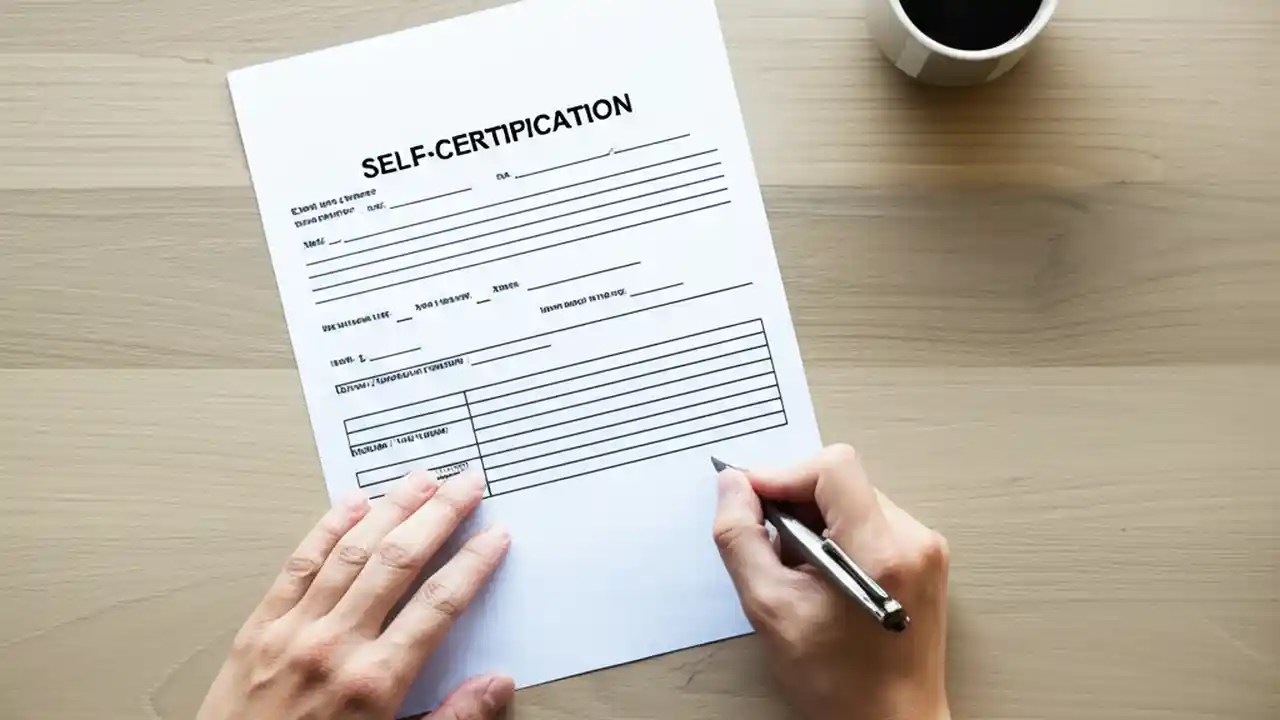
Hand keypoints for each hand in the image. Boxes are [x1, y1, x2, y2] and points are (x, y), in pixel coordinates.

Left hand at [198, 471, 512, 719]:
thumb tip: (496, 685)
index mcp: (375, 683)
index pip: (439, 604)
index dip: (473, 564)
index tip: (496, 536)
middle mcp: (335, 646)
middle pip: (399, 562)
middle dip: (439, 516)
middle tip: (466, 485)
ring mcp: (293, 631)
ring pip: (352, 552)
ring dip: (390, 509)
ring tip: (419, 480)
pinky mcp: (258, 628)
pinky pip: (298, 565)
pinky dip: (326, 529)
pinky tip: (351, 504)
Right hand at [713, 445, 949, 719]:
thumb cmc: (839, 684)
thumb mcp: (770, 609)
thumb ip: (742, 538)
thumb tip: (733, 488)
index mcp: (880, 551)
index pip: (832, 468)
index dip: (783, 475)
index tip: (753, 498)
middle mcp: (913, 542)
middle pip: (841, 481)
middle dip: (796, 504)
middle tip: (771, 546)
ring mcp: (924, 550)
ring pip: (853, 500)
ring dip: (815, 523)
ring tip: (799, 571)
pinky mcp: (924, 560)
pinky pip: (871, 522)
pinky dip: (838, 537)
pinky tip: (824, 577)